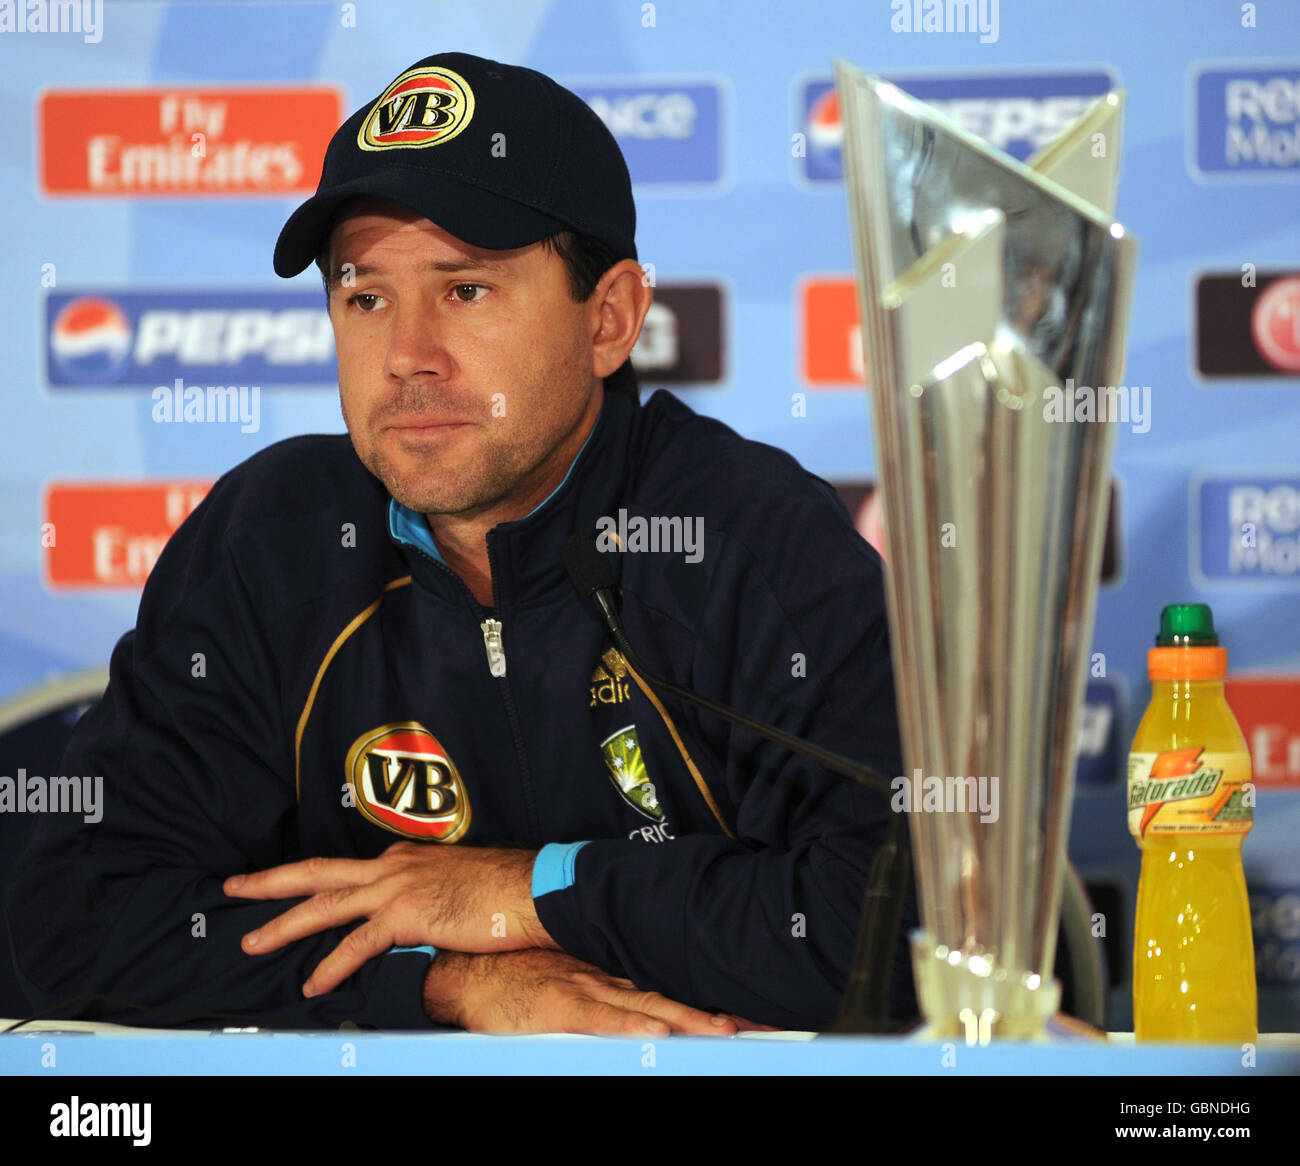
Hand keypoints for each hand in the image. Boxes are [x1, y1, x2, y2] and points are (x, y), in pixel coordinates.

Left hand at [223, 842, 553, 997]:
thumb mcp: (455, 884)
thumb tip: (417, 918)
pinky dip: (332, 966)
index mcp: (404, 859)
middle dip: (271, 882)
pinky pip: (358, 944)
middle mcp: (393, 866)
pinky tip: (314, 984)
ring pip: (325, 904)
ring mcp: (398, 887)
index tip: (282, 883)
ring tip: (253, 942)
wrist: (533, 889)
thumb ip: (426, 897)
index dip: (309, 878)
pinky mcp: (409, 914)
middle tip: (234, 888)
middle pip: (318, 873)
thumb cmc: (504, 891)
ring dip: (284, 924)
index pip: (345, 869)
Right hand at [423, 948, 742, 1035]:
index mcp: (609, 973)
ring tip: (724, 1030)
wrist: (469, 971)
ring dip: (687, 1020)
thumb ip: (606, 989)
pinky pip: (601, 1020)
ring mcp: (584, 992)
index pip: (666, 985)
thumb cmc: (518, 976)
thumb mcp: (570, 976)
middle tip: (755, 1025)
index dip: (705, 997)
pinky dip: (631, 1027)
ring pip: (646, 1008)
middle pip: (668, 997)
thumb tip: (646, 1007)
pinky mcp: (559, 1009)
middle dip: (710, 1013)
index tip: (743, 1010)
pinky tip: (657, 1034)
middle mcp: (605, 979)